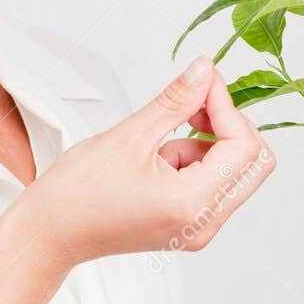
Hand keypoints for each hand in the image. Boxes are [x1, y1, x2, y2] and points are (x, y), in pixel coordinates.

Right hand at [16, 53, 275, 267]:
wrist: (50, 233)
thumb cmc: (78, 192)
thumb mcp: (130, 135)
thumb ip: (176, 101)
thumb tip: (205, 70)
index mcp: (192, 204)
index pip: (244, 148)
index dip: (227, 107)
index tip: (203, 83)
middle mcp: (204, 224)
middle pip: (252, 164)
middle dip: (229, 125)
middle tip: (192, 103)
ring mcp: (199, 229)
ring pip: (234, 172)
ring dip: (207, 144)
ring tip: (157, 143)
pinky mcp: (189, 227)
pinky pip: (213, 185)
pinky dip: (195, 162)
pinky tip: (156, 161)